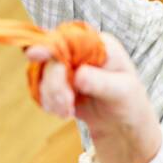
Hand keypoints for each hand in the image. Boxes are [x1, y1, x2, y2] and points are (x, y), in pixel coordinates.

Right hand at [27, 31, 161, 162]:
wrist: (121, 123)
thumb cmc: (128, 103)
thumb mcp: (122, 91)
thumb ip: (100, 82)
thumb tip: (78, 75)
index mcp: (98, 44)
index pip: (69, 39)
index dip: (50, 45)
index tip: (34, 55)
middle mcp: (79, 51)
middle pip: (51, 59)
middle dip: (54, 85)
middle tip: (66, 106)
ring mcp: (66, 66)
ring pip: (42, 74)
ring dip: (51, 97)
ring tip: (67, 112)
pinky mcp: (57, 82)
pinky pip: (40, 87)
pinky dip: (48, 102)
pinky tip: (63, 112)